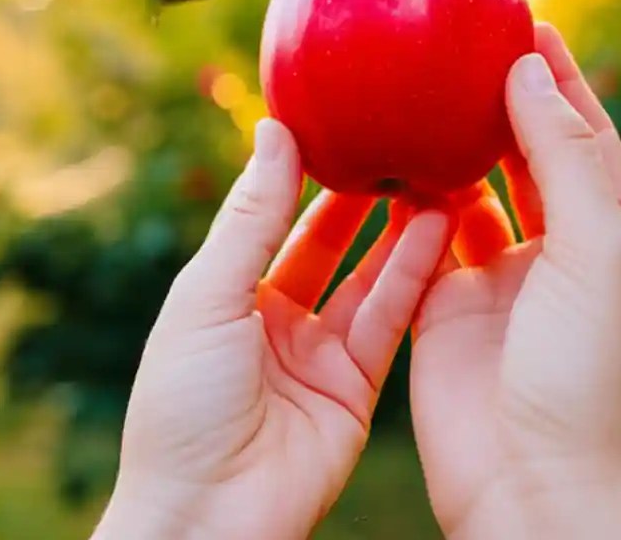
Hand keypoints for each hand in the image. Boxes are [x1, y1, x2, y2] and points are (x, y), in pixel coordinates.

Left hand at [94, 120, 449, 539]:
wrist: (208, 517)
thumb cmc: (183, 408)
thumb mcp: (208, 298)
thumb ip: (250, 218)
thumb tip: (274, 130)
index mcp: (227, 297)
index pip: (274, 220)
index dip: (306, 174)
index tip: (343, 120)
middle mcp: (276, 322)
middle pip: (329, 245)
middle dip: (365, 198)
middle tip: (402, 143)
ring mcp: (319, 356)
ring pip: (369, 279)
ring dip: (401, 231)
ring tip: (436, 175)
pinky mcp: (358, 389)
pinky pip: (390, 321)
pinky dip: (413, 276)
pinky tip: (436, 229)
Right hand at [411, 24, 620, 538]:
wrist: (528, 483)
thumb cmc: (583, 376)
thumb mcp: (597, 252)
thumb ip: (566, 157)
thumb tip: (529, 72)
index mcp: (614, 236)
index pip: (589, 136)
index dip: (562, 78)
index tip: (525, 19)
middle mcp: (560, 250)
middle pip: (531, 153)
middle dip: (505, 97)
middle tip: (463, 40)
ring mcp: (501, 278)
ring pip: (475, 188)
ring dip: (453, 142)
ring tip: (420, 84)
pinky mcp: (445, 305)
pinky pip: (426, 234)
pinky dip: (411, 194)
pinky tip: (390, 152)